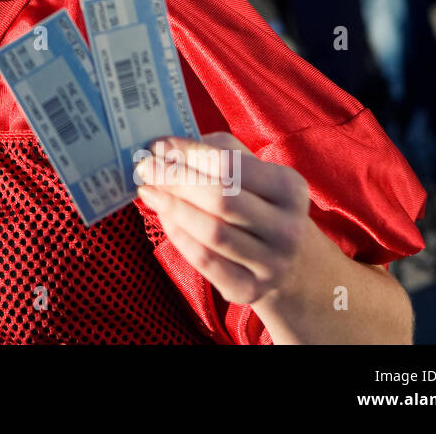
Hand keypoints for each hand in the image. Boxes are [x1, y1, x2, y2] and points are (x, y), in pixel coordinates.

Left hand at [133, 132, 312, 306]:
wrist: (290, 263)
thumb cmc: (260, 205)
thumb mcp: (255, 173)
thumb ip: (219, 151)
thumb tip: (169, 145)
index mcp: (290, 188)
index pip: (230, 164)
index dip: (188, 153)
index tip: (157, 145)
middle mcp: (287, 228)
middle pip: (221, 199)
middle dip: (175, 179)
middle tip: (145, 167)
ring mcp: (271, 263)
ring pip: (211, 231)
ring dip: (171, 207)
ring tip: (148, 190)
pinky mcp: (250, 290)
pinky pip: (205, 260)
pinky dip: (178, 235)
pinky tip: (164, 217)